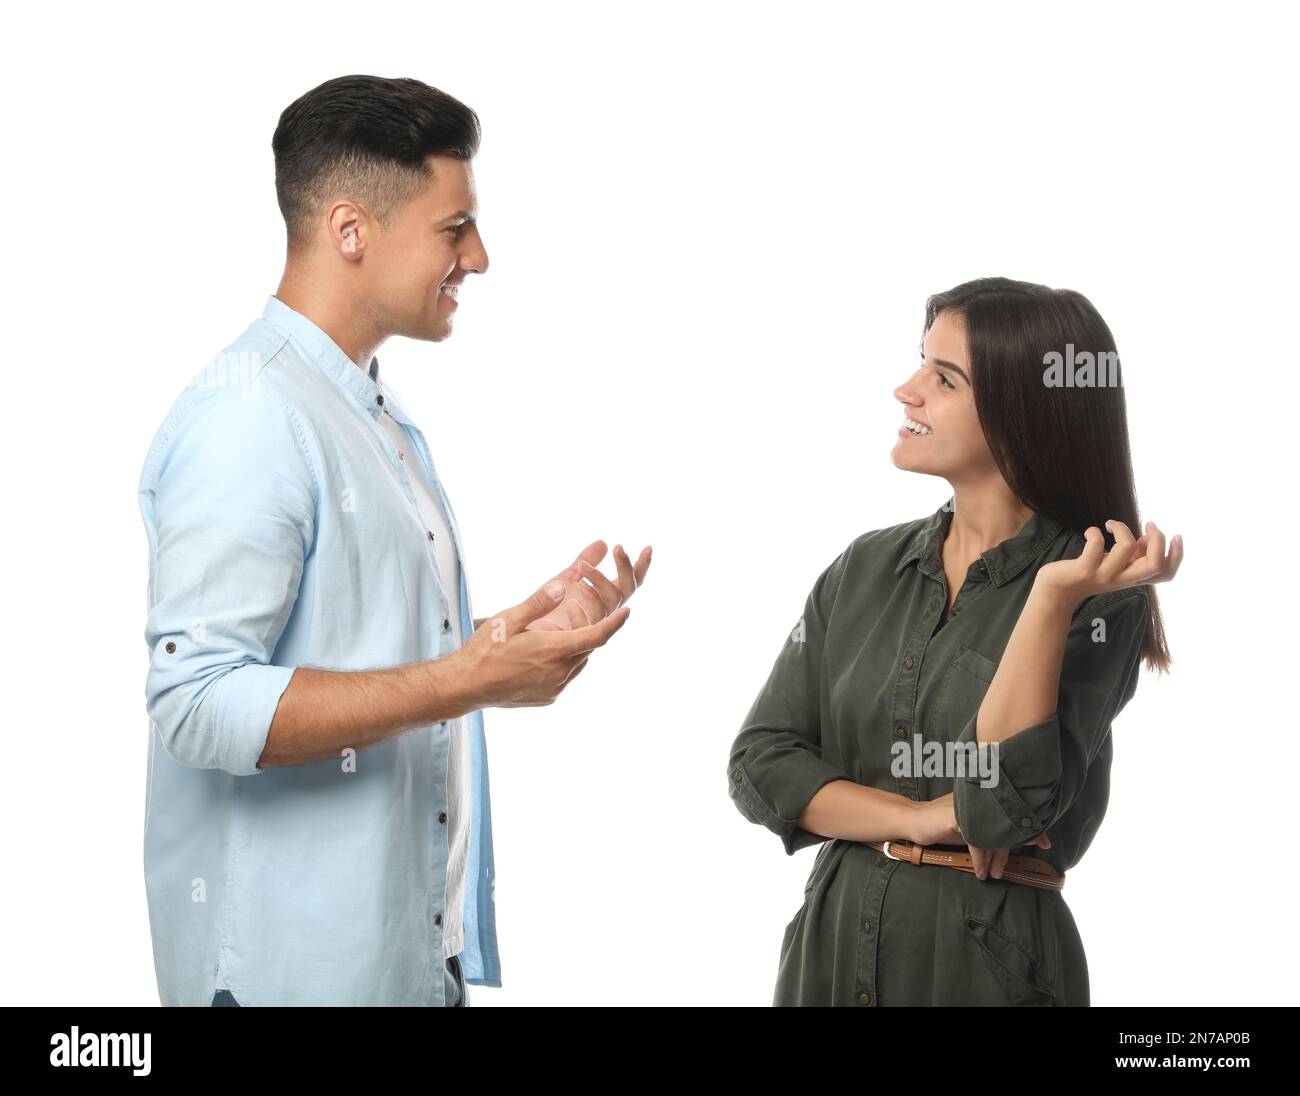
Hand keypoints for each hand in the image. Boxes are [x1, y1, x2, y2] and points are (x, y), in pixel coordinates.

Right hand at [452, 575, 630, 709]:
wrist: (466, 686)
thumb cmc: (485, 651)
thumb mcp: (509, 619)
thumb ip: (539, 602)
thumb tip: (562, 587)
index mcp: (554, 651)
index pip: (597, 635)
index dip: (616, 623)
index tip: (627, 611)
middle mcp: (559, 673)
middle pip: (587, 648)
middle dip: (589, 631)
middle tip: (581, 616)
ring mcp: (554, 688)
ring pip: (578, 663)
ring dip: (575, 648)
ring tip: (560, 635)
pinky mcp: (548, 698)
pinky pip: (565, 678)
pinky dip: (563, 664)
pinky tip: (546, 656)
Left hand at [525, 540, 651, 631]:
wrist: (523, 635)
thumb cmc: (546, 608)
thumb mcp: (565, 579)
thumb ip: (585, 562)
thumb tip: (604, 542)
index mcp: (604, 597)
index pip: (629, 582)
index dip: (640, 566)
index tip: (648, 547)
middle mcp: (603, 612)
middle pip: (625, 591)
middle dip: (625, 569)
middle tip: (619, 548)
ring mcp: (591, 625)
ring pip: (608, 604)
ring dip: (600, 582)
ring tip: (582, 567)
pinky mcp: (577, 639)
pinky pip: (589, 623)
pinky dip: (585, 605)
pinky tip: (575, 590)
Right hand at [907, 794, 1049, 880]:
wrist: (913, 821)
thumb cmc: (941, 823)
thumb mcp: (970, 826)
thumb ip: (987, 827)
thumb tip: (1012, 839)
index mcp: (982, 798)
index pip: (1010, 810)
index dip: (1029, 824)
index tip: (1045, 840)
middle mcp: (978, 798)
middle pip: (1006, 820)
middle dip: (1020, 839)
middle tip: (1029, 854)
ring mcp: (969, 806)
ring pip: (993, 833)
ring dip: (996, 858)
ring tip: (995, 874)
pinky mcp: (959, 817)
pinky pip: (977, 842)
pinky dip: (979, 859)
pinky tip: (980, 871)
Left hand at [1034, 519, 1183, 606]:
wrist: (1056, 591)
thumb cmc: (1087, 572)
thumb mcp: (1114, 565)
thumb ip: (1133, 556)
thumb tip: (1147, 538)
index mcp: (1132, 577)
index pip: (1165, 574)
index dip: (1177, 556)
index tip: (1176, 535)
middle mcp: (1122, 579)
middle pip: (1154, 565)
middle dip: (1158, 539)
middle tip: (1147, 524)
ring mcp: (1103, 576)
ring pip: (1125, 550)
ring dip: (1122, 528)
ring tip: (1110, 525)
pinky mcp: (1083, 571)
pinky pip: (1095, 547)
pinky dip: (1095, 533)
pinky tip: (1090, 532)